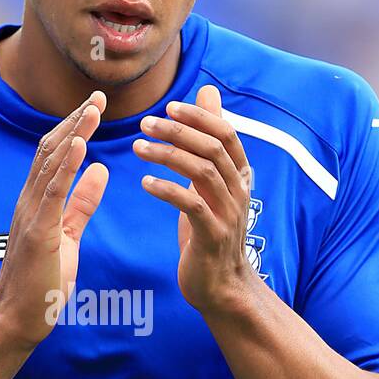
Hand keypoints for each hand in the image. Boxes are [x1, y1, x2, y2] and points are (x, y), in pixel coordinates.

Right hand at [0, 91, 108, 346]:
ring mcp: (31, 214)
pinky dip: (66, 165)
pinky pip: (52, 192)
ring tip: (94, 108)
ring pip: (51, 163)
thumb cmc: (40, 284)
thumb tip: (100, 171)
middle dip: (76, 120)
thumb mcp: (67, 236)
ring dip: (74, 133)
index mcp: (37, 202)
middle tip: (100, 95)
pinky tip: (81, 144)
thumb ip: (81, 204)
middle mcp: (30, 201)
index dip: (75, 127)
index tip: (96, 106)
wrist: (16, 320)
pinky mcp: (38, 232)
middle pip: (51, 149)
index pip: (55, 155)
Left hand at [133, 83, 257, 315]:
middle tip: (145, 124)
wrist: (220, 286)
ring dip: (168, 156)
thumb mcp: (211, 182)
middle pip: (212, 148)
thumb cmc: (210, 230)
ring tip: (138, 149)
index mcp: (240, 176)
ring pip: (202, 173)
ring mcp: (229, 214)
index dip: (199, 116)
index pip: (226, 133)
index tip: (168, 107)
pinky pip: (191, 205)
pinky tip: (145, 183)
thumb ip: (208, 140)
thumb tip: (209, 93)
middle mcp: (239, 191)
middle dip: (178, 131)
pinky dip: (167, 190)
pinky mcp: (212, 236)